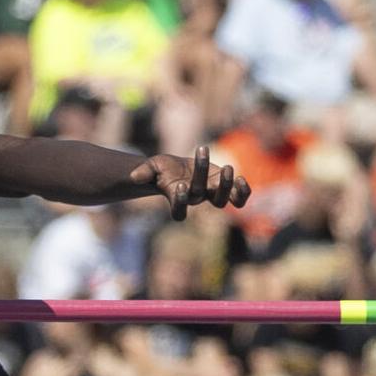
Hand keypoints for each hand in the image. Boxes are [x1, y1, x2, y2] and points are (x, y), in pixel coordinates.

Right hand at [130, 146, 250, 220]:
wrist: (178, 168)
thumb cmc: (163, 169)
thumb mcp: (152, 166)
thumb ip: (144, 172)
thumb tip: (134, 177)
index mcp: (176, 198)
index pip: (179, 210)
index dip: (180, 201)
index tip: (180, 184)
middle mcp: (195, 199)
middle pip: (202, 197)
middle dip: (207, 180)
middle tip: (215, 166)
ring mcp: (210, 195)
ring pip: (222, 200)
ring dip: (227, 186)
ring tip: (228, 168)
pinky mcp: (222, 188)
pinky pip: (237, 198)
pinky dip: (242, 191)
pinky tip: (241, 178)